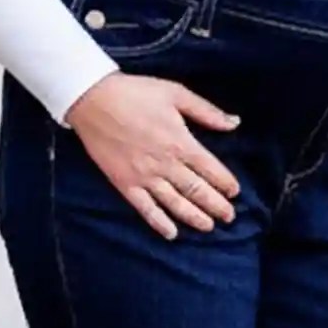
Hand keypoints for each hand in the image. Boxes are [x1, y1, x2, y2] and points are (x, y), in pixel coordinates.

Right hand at [64, 73, 241, 239]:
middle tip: (229, 216)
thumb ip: (207, 111)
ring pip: (175, 204)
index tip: (235, 192)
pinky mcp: (124, 183)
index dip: (226, 183)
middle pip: (197, 190)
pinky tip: (171, 234)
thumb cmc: (136, 93)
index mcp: (181, 142)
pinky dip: (159, 223)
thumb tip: (235, 123)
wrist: (93, 99)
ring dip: (194, 217)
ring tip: (209, 227)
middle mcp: (165, 164)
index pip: (211, 169)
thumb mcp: (176, 94)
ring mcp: (144, 177)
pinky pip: (145, 209)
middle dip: (216, 205)